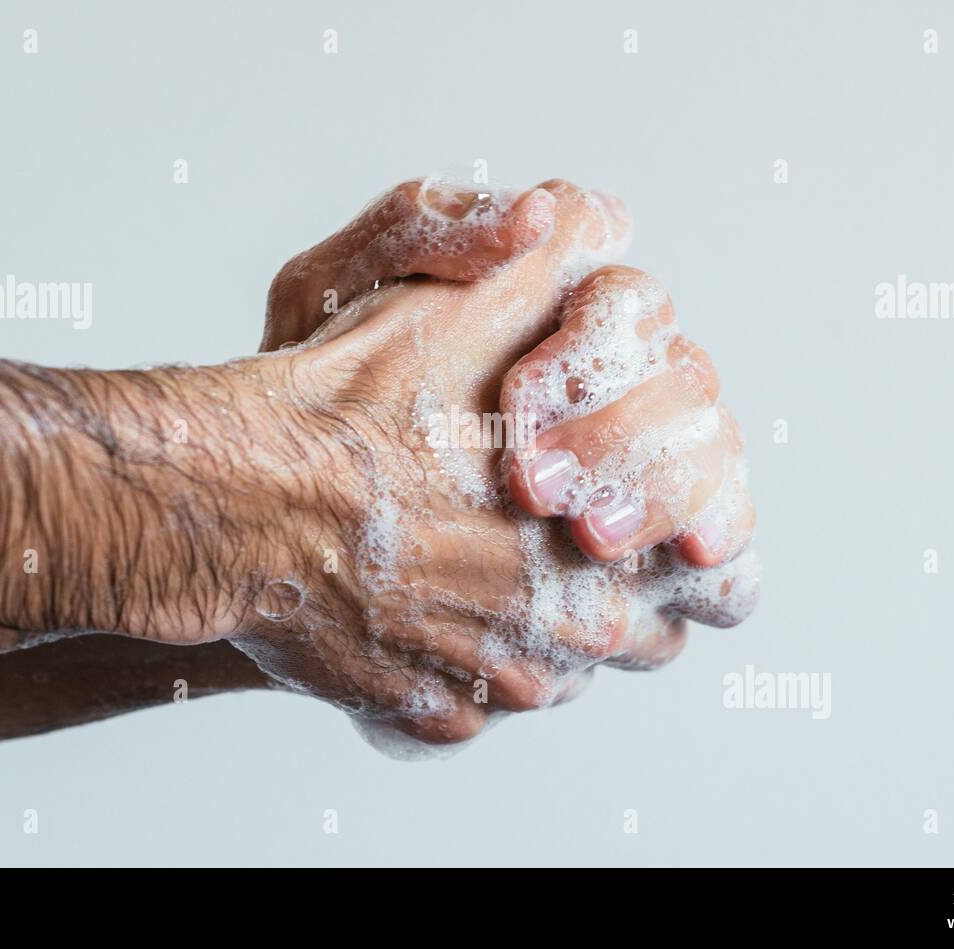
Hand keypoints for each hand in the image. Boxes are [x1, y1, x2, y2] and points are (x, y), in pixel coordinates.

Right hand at [221, 178, 758, 750]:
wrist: (235, 496)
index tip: (639, 516)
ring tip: (471, 560)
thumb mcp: (468, 299)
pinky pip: (475, 705)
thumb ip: (559, 260)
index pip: (719, 580)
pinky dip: (457, 664)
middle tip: (552, 529)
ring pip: (559, 675)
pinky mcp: (430, 717)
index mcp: (614, 542)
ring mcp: (499, 689)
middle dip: (613, 585)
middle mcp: (572, 634)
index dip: (685, 539)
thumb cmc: (352, 405)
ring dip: (534, 626)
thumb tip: (598, 225)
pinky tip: (413, 602)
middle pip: (644, 635)